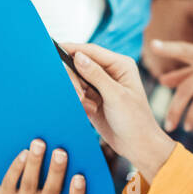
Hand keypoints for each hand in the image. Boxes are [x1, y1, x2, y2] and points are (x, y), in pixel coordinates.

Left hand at [0, 139, 85, 193]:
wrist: (13, 191)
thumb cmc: (45, 180)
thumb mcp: (58, 182)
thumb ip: (68, 171)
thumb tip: (76, 148)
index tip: (80, 176)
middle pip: (50, 192)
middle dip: (56, 170)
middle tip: (60, 152)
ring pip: (29, 185)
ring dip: (35, 162)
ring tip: (39, 144)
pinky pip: (10, 183)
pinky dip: (17, 167)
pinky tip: (24, 153)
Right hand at [62, 40, 176, 181]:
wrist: (137, 145)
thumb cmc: (135, 120)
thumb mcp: (115, 96)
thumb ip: (96, 75)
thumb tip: (78, 56)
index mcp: (120, 65)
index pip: (92, 51)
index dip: (73, 49)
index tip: (55, 48)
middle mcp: (110, 72)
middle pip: (80, 65)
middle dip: (75, 81)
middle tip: (79, 97)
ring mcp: (101, 85)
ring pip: (76, 80)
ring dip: (78, 95)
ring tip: (89, 108)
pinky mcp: (93, 98)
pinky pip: (77, 94)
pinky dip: (80, 103)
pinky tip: (90, 112)